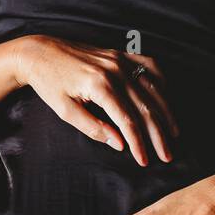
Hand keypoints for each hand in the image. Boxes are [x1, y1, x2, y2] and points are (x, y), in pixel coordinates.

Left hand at [11, 35, 177, 166]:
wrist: (41, 53)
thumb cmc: (50, 84)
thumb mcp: (66, 111)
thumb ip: (93, 128)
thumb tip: (119, 145)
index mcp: (100, 86)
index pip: (127, 120)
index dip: (139, 143)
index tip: (144, 161)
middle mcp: (115, 70)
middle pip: (145, 107)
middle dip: (158, 135)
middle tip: (167, 155)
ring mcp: (121, 59)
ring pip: (153, 89)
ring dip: (166, 113)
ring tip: (173, 134)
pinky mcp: (122, 53)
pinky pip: (150, 67)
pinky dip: (161, 84)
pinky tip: (165, 100)